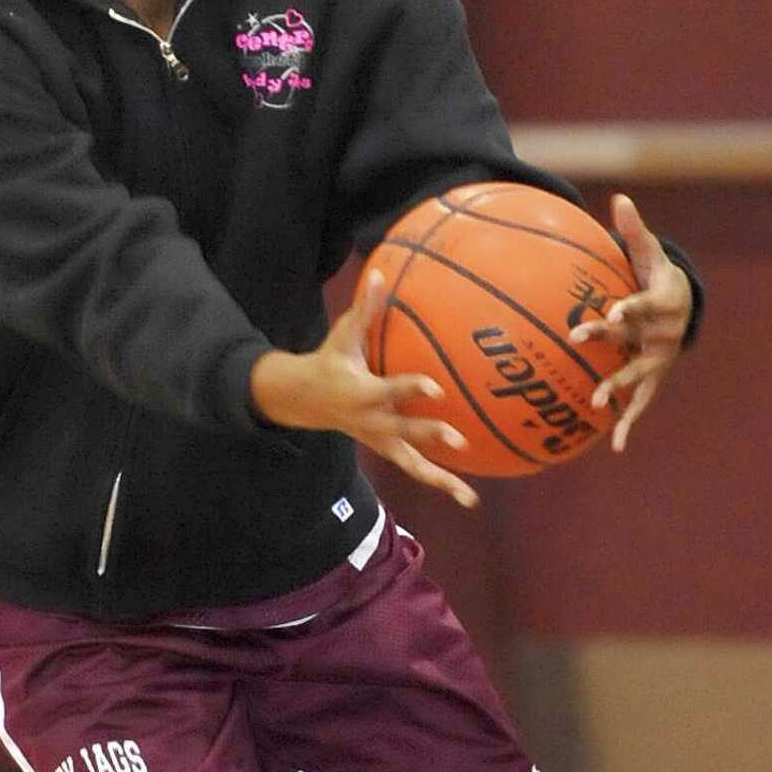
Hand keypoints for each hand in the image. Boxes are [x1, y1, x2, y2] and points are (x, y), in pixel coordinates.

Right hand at [249, 268, 478, 507]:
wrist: (303, 401)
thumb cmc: (330, 361)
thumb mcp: (342, 335)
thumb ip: (364, 308)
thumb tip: (376, 272)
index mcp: (362, 393)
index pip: (390, 391)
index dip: (412, 390)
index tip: (437, 389)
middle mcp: (372, 422)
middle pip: (404, 433)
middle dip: (430, 436)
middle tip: (460, 441)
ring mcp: (380, 440)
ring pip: (412, 465)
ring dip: (440, 480)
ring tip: (468, 498)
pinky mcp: (387, 451)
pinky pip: (415, 469)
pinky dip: (440, 482)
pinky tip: (466, 495)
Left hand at [572, 193, 692, 452]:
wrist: (685, 308)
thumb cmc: (657, 277)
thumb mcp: (649, 254)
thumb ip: (635, 231)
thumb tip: (619, 198)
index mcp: (659, 303)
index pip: (641, 304)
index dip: (628, 308)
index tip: (610, 310)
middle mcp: (660, 333)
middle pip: (630, 337)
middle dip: (605, 340)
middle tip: (577, 339)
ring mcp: (657, 359)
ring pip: (635, 374)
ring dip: (616, 387)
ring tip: (595, 403)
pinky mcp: (653, 378)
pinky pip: (640, 403)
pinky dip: (628, 423)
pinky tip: (615, 446)